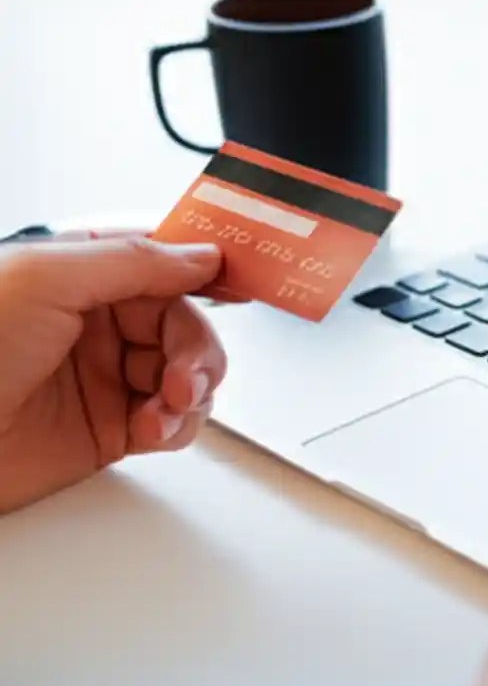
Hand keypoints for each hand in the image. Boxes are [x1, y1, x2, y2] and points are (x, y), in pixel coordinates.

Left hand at [0, 232, 229, 512]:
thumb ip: (132, 261)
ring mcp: (108, 378)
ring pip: (191, 373)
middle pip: (187, 323)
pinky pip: (175, 422)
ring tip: (169, 405)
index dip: (208, 269)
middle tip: (187, 371)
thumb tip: (199, 255)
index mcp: (80, 276)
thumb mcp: (43, 279)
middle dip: (199, 348)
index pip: (164, 261)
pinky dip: (178, 426)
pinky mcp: (112, 431)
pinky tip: (154, 429)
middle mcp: (98, 324)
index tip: (246, 279)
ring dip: (193, 390)